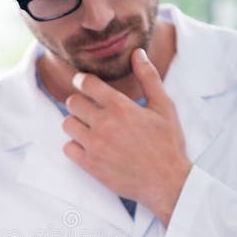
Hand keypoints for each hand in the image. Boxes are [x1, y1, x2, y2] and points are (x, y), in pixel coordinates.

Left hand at [63, 48, 191, 225]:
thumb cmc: (168, 143)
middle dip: (79, 102)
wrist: (168, 182)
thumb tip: (137, 53)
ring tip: (90, 127)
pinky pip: (68, 148)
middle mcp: (105, 124)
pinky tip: (89, 146)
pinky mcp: (90, 165)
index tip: (83, 83)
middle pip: (72, 103)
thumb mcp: (164, 107)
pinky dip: (75, 146)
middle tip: (90, 108)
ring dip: (76, 123)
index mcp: (121, 107)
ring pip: (67, 124)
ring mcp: (95, 146)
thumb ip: (149, 78)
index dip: (81, 81)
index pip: (86, 84)